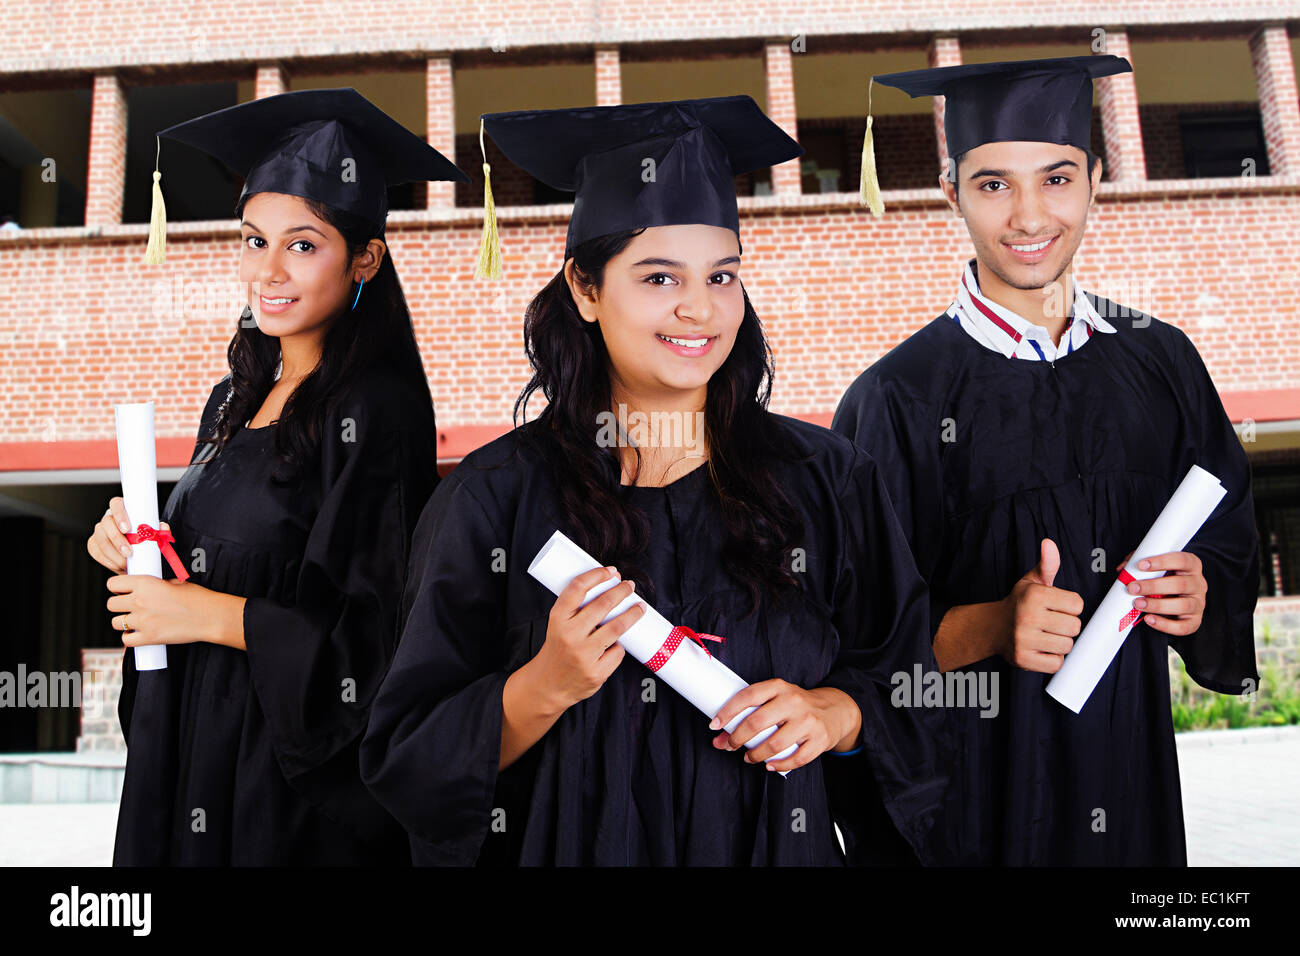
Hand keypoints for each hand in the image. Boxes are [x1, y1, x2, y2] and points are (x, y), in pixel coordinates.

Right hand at [86, 496, 169, 572]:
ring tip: (126, 563)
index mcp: (124, 510)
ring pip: (100, 539)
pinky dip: (108, 560)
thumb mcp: (155, 536)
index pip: (116, 504)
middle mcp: (109, 518)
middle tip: (129, 552)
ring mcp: (99, 532)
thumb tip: (163, 527)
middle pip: (105, 523)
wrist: (139, 559)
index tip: (127, 529)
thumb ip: (160, 532)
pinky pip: (96, 552)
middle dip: (116, 539)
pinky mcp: (94, 545)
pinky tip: (118, 565)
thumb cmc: (147, 542)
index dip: (119, 514)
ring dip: (113, 553)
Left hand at [106, 575, 244, 648]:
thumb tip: (145, 589)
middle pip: (111, 604)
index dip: (116, 587)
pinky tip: (137, 635)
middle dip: (118, 605)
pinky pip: (126, 640)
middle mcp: (140, 601)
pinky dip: (130, 638)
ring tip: (135, 622)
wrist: (210, 616)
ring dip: (123, 622)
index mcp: (145, 583)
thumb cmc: (197, 598)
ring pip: (116, 623)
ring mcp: (143, 621)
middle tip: (129, 607)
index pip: (113, 583)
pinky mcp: (149, 637)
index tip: (122, 590)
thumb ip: (156, 585)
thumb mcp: (176, 583)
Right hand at [531, 566, 643, 712]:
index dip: (596, 575)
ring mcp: (584, 655)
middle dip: (621, 591)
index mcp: (557, 619)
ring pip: (616, 628)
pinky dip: (619, 645)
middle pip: (602, 605)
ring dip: (633, 614)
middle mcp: (570, 636)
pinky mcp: (596, 672)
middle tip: (629, 586)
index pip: (577, 589)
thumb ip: (577, 609)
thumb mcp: (559, 625)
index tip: (610, 571)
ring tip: (640, 607)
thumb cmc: (559, 648)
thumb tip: (610, 585)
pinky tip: (618, 643)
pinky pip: (617, 651)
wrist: (549, 685)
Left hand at [710, 680, 860, 773]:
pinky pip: (795, 759)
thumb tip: (719, 737)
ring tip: (749, 757)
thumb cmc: (796, 706)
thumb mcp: (776, 700)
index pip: (748, 696)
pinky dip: (778, 765)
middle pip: (758, 722)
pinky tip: (769, 764)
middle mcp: (794, 701)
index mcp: (779, 687)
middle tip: (729, 746)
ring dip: (756, 754)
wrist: (835, 710)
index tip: (714, 725)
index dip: (728, 711)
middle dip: (737, 738)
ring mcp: (808, 721)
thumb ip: (752, 714)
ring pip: (775, 744)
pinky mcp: (820, 740)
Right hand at [1000, 538, 1083, 673]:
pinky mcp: (1023, 659)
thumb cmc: (1019, 603)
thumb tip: (1049, 543)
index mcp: (1035, 596)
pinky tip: (1042, 649)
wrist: (993, 627)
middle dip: (1067, 625)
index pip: (1078, 604)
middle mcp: (1028, 617)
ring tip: (1047, 635)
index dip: (1070, 606)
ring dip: (1060, 643)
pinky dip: (1053, 659)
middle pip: (1074, 627)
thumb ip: (1047, 564)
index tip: (1056, 606)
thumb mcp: (1032, 581)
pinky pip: (1056, 664)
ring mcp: (1024, 639)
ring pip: (1067, 646)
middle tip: (1051, 622)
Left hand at [1124, 551, 1205, 636]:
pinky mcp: (1194, 621)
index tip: (1141, 565)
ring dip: (1157, 605)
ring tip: (1138, 604)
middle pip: (1181, 584)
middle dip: (1153, 586)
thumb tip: (1123, 569)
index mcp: (1191, 566)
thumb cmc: (1165, 578)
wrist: (1176, 598)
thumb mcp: (1155, 567)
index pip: (1182, 560)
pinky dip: (1165, 625)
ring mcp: (1198, 603)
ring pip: (1182, 605)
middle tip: (1132, 587)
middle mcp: (1198, 584)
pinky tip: (1149, 619)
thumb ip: (1140, 564)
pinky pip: (1183, 627)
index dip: (1162, 562)